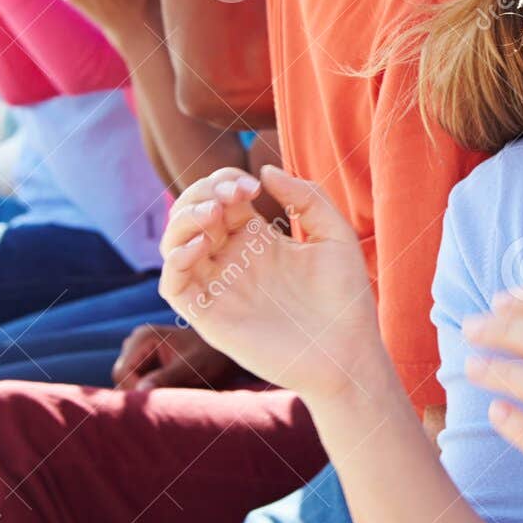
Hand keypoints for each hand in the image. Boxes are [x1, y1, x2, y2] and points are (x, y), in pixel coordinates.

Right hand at [111, 322, 239, 390]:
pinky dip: (151, 391)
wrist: (228, 353)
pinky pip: (139, 382)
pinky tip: (171, 392)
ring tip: (173, 395)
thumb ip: (166, 378)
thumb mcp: (191, 369)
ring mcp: (140, 350)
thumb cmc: (214, 357)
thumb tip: (140, 390)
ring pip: (130, 383)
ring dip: (147, 393)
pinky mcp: (146, 361)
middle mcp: (136, 341)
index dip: (134, 392)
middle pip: (123, 378)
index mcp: (144, 337)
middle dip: (141, 392)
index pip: (122, 373)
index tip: (158, 403)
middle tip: (168, 402)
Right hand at [158, 165, 384, 402]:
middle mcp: (233, 260)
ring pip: (175, 246)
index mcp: (258, 239)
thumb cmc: (345, 298)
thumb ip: (307, 197)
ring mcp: (219, 288)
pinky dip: (175, 261)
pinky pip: (174, 287)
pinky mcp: (211, 318)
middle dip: (201, 195)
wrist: (348, 352)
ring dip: (183, 221)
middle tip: (230, 194)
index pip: (221, 198)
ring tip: (212, 214)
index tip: (252, 184)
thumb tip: (265, 169)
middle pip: (193, 215)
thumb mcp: (335, 235)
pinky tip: (200, 246)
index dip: (225, 182)